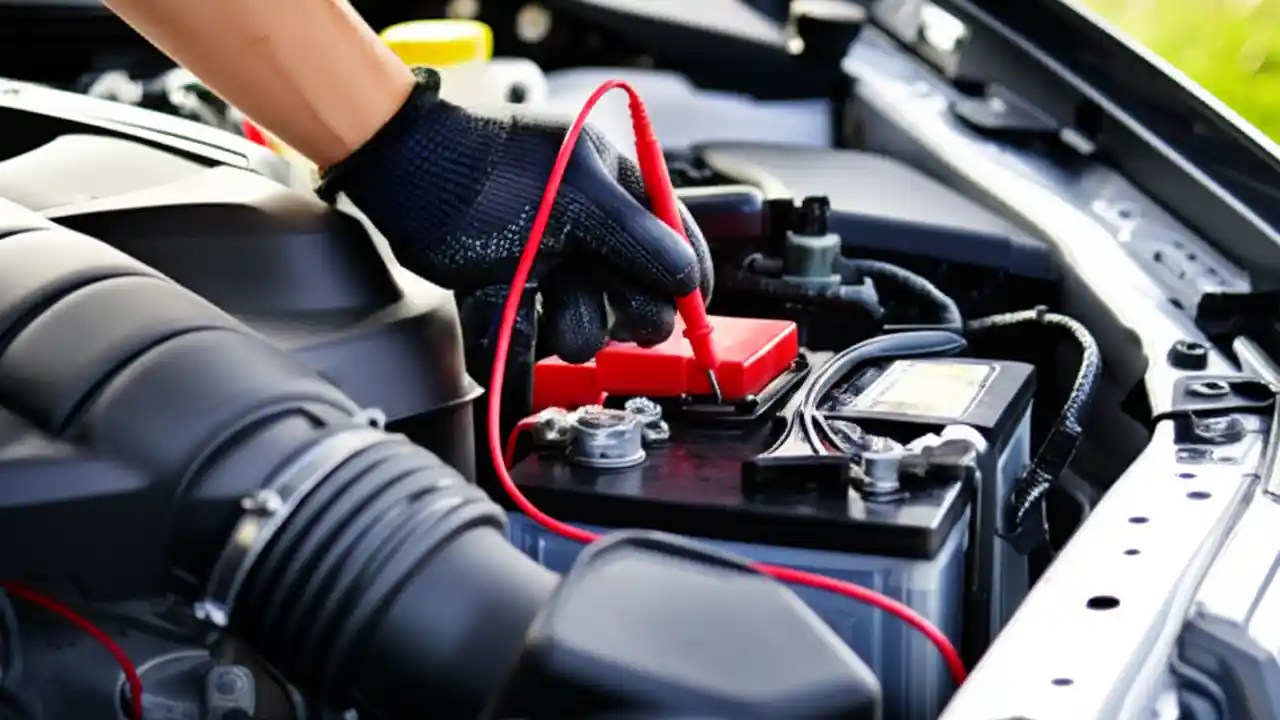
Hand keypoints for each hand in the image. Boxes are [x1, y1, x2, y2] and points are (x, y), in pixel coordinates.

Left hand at [319, 68, 712, 363]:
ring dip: (568, 325)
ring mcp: (546, 263)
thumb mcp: (574, 196)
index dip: (686, 278)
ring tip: (542, 297)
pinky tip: (513, 336)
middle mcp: (586, 230)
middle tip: (613, 310)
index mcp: (612, 190)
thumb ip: (636, 239)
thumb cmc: (488, 162)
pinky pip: (522, 336)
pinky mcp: (504, 292)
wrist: (403, 170)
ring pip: (581, 326)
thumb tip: (685, 279)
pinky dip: (515, 346)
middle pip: (635, 295)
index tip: (689, 312)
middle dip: (623, 311)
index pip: (673, 238)